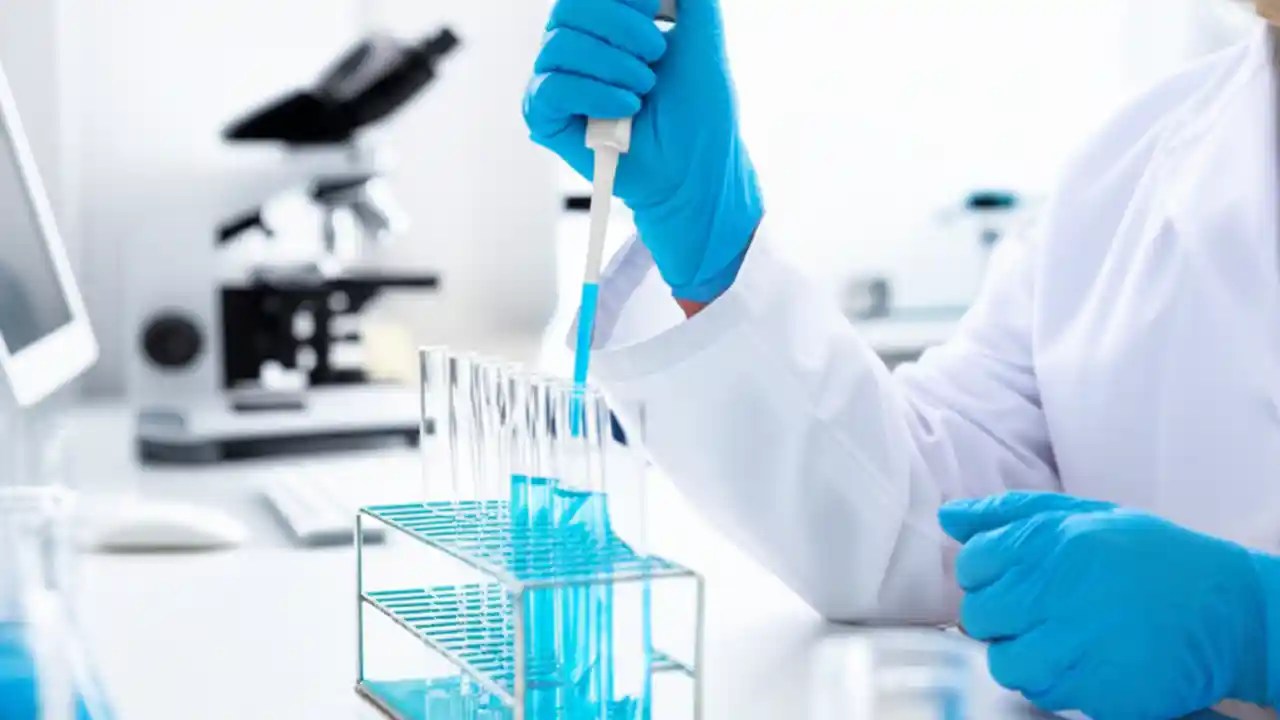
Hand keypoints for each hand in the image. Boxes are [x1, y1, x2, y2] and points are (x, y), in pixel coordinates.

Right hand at [524, 0, 763, 302]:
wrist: (694, 171)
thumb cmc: (697, 112)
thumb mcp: (703, 39)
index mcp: (606, 23)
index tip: (658, 9)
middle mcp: (576, 46)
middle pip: (570, 7)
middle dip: (620, 25)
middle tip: (656, 54)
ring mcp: (557, 79)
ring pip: (560, 45)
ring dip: (612, 64)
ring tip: (644, 89)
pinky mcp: (546, 116)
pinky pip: (551, 88)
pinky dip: (592, 93)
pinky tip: (625, 108)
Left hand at [938, 492, 1269, 719]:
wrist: (1227, 611)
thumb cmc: (1149, 557)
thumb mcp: (1084, 515)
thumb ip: (1010, 514)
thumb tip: (948, 517)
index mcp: (1049, 541)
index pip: (973, 563)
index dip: (988, 574)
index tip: (1017, 578)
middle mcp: (1055, 590)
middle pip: (979, 615)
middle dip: (1000, 616)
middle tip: (1039, 612)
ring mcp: (1074, 643)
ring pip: (1004, 661)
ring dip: (1022, 654)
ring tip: (1059, 640)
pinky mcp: (1095, 688)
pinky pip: (1042, 692)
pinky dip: (1054, 682)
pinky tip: (1084, 661)